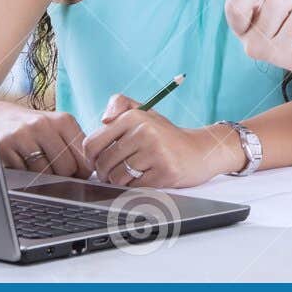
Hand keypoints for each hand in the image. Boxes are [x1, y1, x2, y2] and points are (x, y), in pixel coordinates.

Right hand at [0, 102, 90, 176]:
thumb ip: (74, 146)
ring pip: (44, 174)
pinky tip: (21, 162)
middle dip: (62, 176)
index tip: (77, 174)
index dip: (83, 171)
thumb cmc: (35, 127)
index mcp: (63, 121)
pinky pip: (22, 174)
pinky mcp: (4, 146)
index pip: (83, 156)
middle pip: (66, 168)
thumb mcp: (58, 128)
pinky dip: (23, 174)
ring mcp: (23, 135)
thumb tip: (89, 173)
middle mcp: (44, 125)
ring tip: (35, 164)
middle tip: (55, 172)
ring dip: (42, 176)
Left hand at [83, 93, 244, 188]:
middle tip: (117, 171)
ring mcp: (156, 152)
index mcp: (135, 116)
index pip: (91, 144)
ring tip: (134, 173)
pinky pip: (134, 187)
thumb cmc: (165, 135)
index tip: (101, 160)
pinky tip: (148, 177)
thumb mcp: (144, 113)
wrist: (200, 150)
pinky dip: (137, 186)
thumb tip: (104, 119)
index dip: (92, 157)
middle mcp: (145, 131)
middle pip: (103, 163)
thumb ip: (120, 104)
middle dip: (106, 172)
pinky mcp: (165, 172)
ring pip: (117, 177)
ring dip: (121, 181)